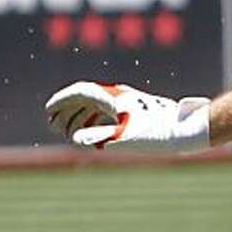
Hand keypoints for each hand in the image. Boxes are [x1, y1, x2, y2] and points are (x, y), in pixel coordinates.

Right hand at [46, 81, 211, 152]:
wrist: (183, 129)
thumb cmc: (157, 132)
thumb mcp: (126, 137)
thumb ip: (100, 137)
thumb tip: (76, 139)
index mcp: (113, 97)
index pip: (80, 93)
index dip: (61, 101)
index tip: (48, 111)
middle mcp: (117, 97)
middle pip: (84, 98)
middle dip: (66, 110)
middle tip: (52, 123)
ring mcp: (125, 103)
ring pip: (94, 106)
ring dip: (78, 116)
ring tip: (65, 131)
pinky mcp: (133, 111)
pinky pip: (106, 113)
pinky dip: (92, 121)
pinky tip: (90, 133)